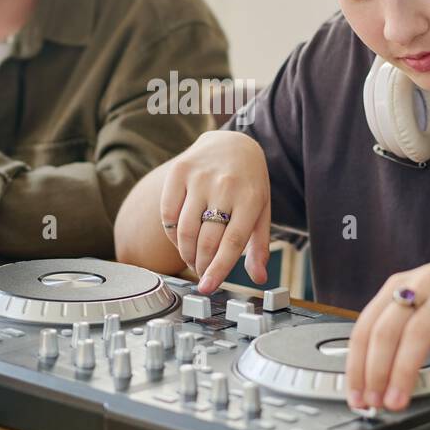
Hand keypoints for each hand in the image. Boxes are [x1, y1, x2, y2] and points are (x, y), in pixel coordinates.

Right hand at [159, 130, 271, 293]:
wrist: (233, 143)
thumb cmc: (249, 183)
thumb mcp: (261, 211)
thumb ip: (259, 246)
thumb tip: (259, 277)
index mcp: (250, 198)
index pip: (232, 242)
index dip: (218, 269)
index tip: (208, 286)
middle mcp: (225, 186)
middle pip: (206, 239)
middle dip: (202, 265)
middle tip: (203, 273)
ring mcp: (199, 177)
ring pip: (184, 230)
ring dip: (186, 253)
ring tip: (193, 259)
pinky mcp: (179, 171)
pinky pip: (167, 214)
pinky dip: (172, 234)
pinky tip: (181, 239)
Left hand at [345, 240, 429, 411]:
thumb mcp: (419, 304)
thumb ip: (399, 335)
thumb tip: (375, 379)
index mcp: (397, 287)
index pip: (365, 328)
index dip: (357, 365)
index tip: (356, 395)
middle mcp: (419, 286)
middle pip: (387, 331)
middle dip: (376, 372)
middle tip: (376, 402)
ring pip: (419, 331)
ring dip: (404, 370)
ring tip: (399, 399)